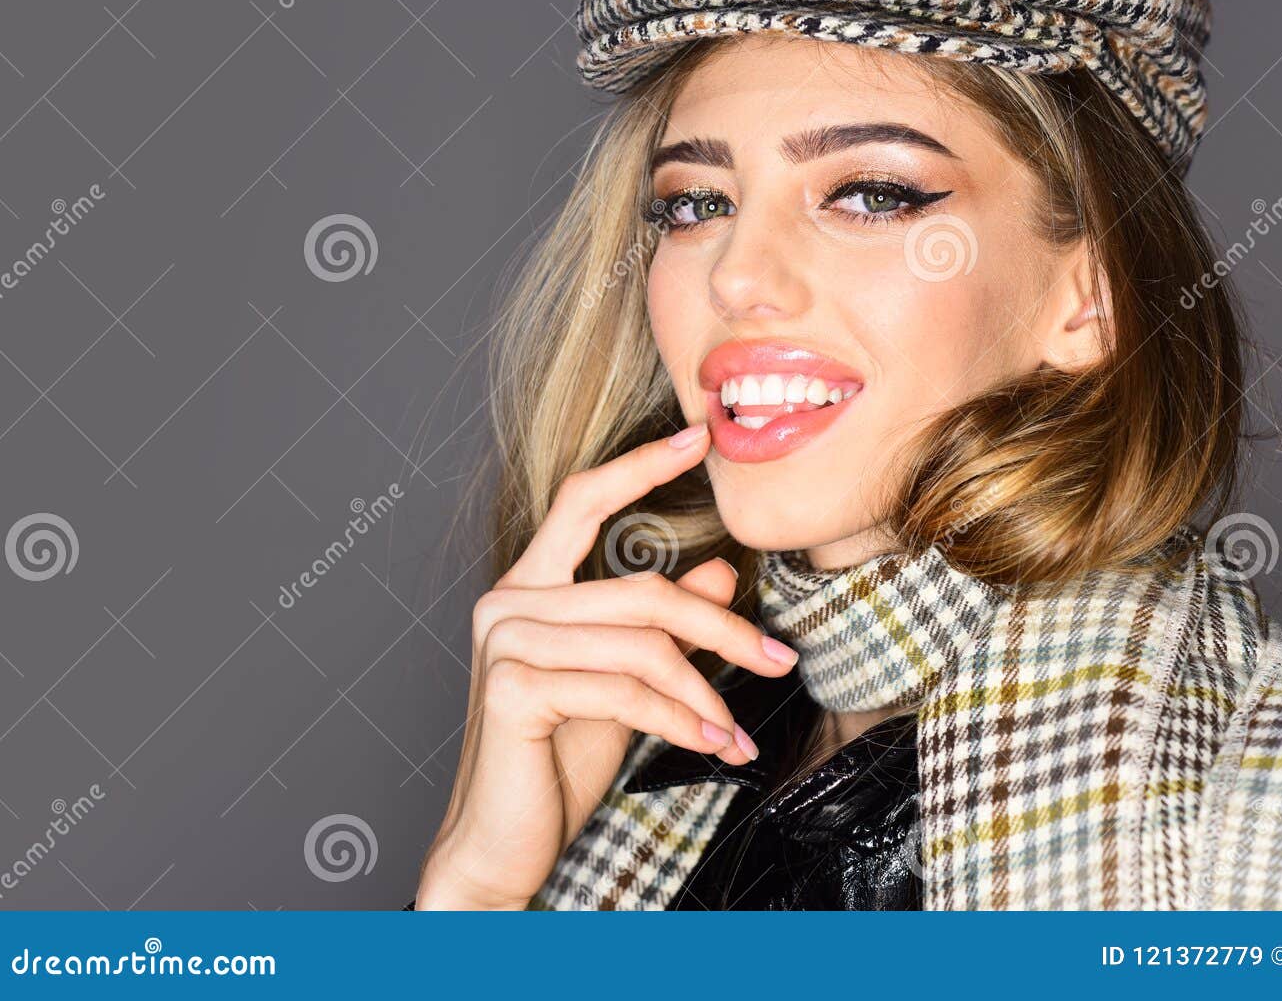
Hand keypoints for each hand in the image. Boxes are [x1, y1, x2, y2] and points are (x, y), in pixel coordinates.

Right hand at [413, 422, 797, 908]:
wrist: (504, 844)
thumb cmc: (557, 761)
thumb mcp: (625, 682)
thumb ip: (660, 624)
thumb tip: (720, 567)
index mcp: (530, 588)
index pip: (583, 501)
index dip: (641, 465)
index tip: (699, 437)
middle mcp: (508, 602)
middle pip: (642, 589)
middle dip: (721, 627)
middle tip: (777, 660)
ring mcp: (505, 642)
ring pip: (641, 644)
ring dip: (705, 692)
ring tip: (737, 731)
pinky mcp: (511, 688)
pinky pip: (622, 692)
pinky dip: (678, 720)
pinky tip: (708, 744)